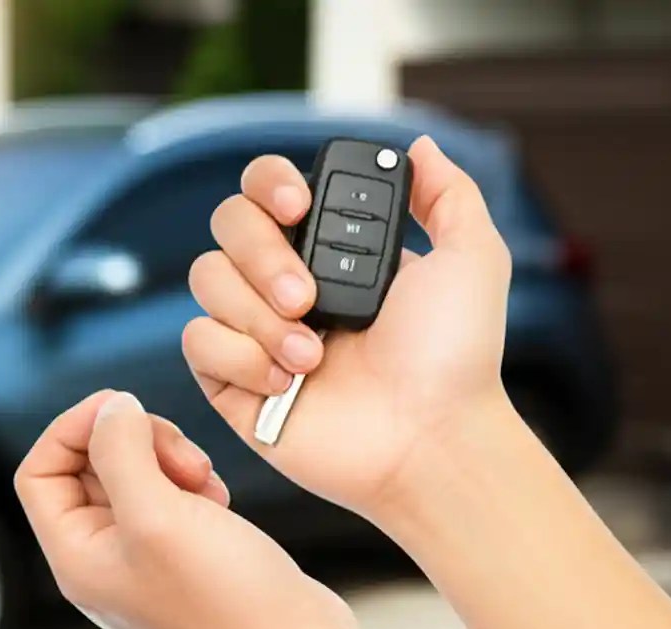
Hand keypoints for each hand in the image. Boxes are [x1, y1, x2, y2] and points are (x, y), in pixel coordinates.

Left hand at [15, 391, 401, 628]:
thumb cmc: (227, 603)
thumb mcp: (159, 514)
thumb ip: (120, 451)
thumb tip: (111, 407)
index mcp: (76, 558)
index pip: (39, 473)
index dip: (73, 428)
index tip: (124, 406)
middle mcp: (102, 560)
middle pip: (87, 467)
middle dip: (133, 443)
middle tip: (181, 457)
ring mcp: (143, 560)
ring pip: (133, 475)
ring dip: (168, 460)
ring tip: (204, 480)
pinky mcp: (183, 556)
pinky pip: (169, 497)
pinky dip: (192, 483)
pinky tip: (220, 500)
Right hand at [183, 136, 512, 517]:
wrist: (430, 439)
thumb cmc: (455, 360)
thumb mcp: (472, 259)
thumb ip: (448, 194)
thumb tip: (419, 148)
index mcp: (331, 250)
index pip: (269, 190)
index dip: (270, 185)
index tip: (300, 207)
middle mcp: (284, 284)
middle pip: (228, 225)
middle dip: (263, 255)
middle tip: (307, 296)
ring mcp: (254, 331)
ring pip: (207, 280)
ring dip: (259, 316)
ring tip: (311, 356)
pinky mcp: (230, 381)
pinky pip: (198, 341)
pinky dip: (239, 357)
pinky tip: (285, 382)